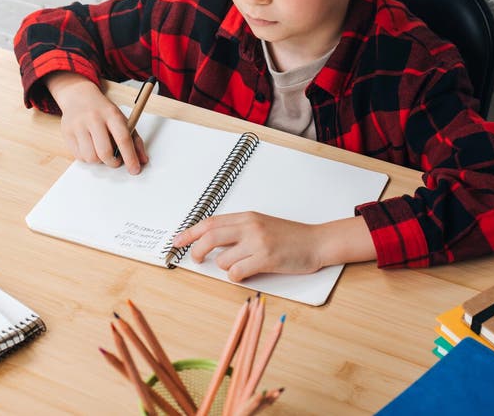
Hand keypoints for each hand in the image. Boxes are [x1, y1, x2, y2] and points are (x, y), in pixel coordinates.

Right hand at [45, 72, 147, 174]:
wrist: (79, 96)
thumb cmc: (104, 111)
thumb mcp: (122, 119)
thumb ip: (134, 140)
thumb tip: (143, 160)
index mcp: (111, 114)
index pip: (122, 138)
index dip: (130, 157)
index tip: (135, 169)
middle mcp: (94, 119)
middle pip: (104, 151)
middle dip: (113, 162)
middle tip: (116, 161)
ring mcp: (78, 126)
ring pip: (91, 157)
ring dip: (99, 161)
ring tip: (101, 152)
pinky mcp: (67, 133)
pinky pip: (79, 157)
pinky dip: (88, 158)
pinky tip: (91, 148)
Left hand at [173, 213, 376, 280]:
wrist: (316, 242)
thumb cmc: (289, 236)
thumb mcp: (262, 225)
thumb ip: (239, 230)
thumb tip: (211, 242)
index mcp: (247, 216)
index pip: (210, 222)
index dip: (190, 232)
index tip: (177, 240)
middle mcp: (250, 226)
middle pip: (210, 237)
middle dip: (197, 250)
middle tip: (195, 259)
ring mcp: (258, 242)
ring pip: (223, 259)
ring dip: (226, 267)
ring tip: (241, 265)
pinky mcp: (266, 258)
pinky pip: (237, 272)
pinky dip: (237, 276)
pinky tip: (247, 273)